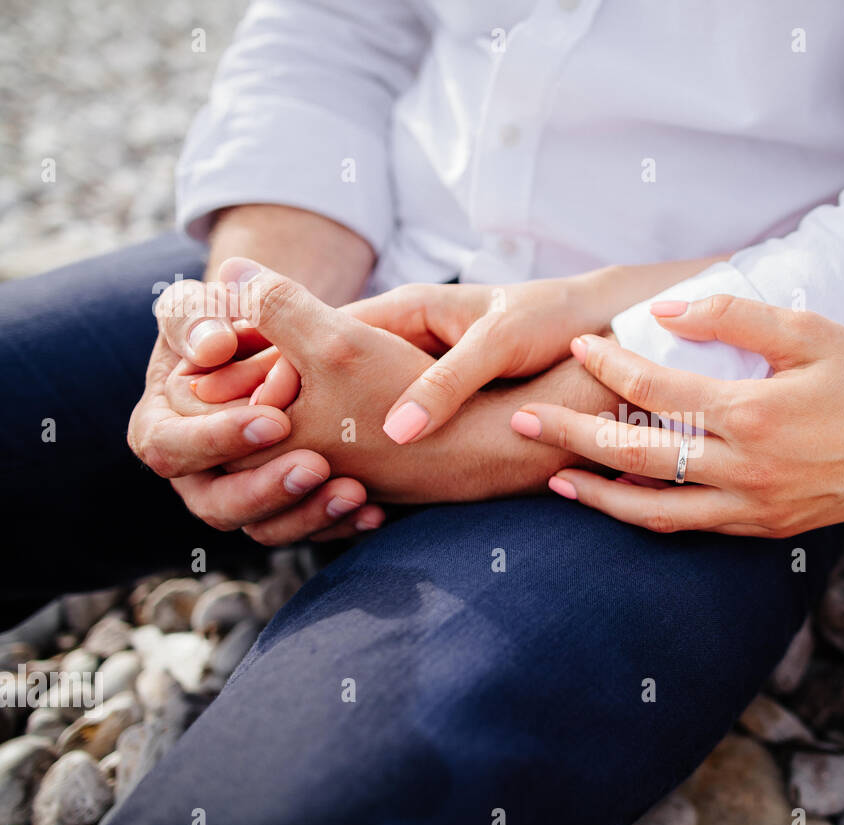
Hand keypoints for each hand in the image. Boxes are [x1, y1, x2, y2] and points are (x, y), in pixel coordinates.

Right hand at [128, 279, 380, 543]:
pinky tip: (374, 511)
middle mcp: (195, 474)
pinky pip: (305, 531)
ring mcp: (237, 498)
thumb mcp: (208, 313)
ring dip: (308, 514)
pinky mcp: (280, 511)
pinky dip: (339, 523)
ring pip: (262, 528)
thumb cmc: (226, 326)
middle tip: (316, 466)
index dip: (219, 437)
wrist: (275, 350)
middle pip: (217, 504)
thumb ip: (199, 319)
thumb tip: (212, 343)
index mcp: (160, 429)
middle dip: (266, 488)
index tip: (277, 421)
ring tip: (354, 492)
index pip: (172, 447)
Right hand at [220, 259, 607, 503]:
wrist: (601, 335)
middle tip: (239, 456)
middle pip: (316, 374)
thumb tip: (398, 432)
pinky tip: (340, 492)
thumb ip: (448, 380)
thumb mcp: (499, 343)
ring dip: (310, 437)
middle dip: (277, 410)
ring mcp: (409, 376)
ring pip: (340, 405)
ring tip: (280, 482)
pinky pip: (374, 430)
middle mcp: (398, 341)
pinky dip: (352, 454)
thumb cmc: (553, 324)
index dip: (277, 373)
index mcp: (404, 310)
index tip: (248, 417)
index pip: (317, 336)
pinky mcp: (429, 407)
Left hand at [509, 296, 843, 536]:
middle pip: (634, 454)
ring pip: (652, 508)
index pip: (655, 389)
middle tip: (521, 420)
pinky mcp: (763, 527)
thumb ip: (734, 317)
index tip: (580, 346)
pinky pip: (689, 525)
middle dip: (571, 435)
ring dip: (597, 493)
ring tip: (554, 476)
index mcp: (752, 413)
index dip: (610, 365)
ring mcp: (752, 506)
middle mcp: (744, 468)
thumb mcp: (812, 330)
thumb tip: (662, 312)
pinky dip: (645, 513)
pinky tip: (617, 498)